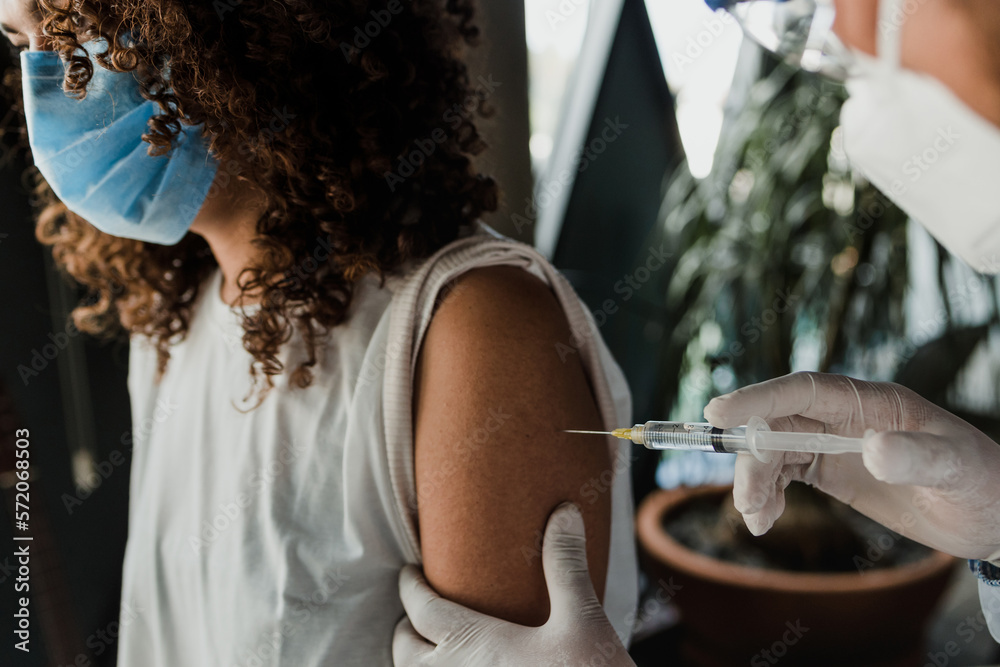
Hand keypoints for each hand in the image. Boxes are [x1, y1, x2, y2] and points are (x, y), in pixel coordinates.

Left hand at [393, 503, 634, 666]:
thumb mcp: (583, 619)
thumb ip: (565, 565)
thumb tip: (563, 512)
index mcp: (470, 645)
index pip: (420, 609)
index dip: (410, 587)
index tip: (409, 573)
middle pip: (406, 650)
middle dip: (407, 627)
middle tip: (420, 610)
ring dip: (420, 662)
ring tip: (439, 646)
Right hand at [704, 371, 999, 560]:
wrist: (990, 518)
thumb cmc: (984, 486)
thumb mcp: (958, 470)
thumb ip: (918, 457)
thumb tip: (872, 448)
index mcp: (873, 402)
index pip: (804, 389)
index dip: (759, 398)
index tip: (721, 412)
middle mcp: (846, 417)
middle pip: (778, 423)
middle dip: (754, 457)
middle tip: (747, 498)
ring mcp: (834, 443)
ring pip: (773, 450)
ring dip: (754, 481)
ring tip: (757, 519)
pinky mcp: (830, 470)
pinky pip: (781, 473)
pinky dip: (765, 495)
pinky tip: (765, 520)